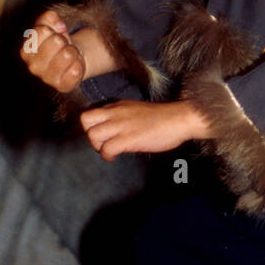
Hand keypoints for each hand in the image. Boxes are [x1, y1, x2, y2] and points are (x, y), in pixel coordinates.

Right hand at [21, 9, 85, 92]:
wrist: (71, 58)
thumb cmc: (57, 41)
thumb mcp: (50, 25)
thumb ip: (49, 17)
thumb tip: (59, 26)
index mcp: (26, 50)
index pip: (42, 30)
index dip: (54, 29)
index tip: (55, 35)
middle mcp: (33, 66)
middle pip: (57, 41)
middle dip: (64, 40)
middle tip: (64, 46)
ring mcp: (47, 78)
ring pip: (68, 54)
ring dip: (73, 51)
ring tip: (69, 55)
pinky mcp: (62, 86)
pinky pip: (76, 70)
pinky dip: (79, 65)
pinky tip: (74, 66)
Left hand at [79, 100, 210, 158]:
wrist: (179, 119)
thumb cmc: (163, 118)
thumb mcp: (137, 110)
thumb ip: (123, 117)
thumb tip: (114, 129)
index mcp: (118, 106)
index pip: (90, 113)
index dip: (91, 126)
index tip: (102, 135)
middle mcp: (115, 113)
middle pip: (85, 121)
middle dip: (90, 135)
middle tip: (102, 143)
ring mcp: (121, 126)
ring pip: (93, 136)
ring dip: (98, 147)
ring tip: (110, 151)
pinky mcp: (128, 138)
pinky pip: (106, 149)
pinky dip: (108, 156)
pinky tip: (115, 157)